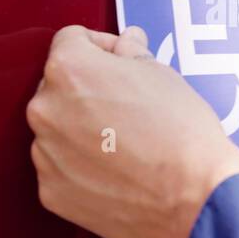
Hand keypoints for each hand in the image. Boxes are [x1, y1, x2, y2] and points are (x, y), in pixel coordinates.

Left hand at [27, 25, 238, 237]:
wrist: (194, 197)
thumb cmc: (181, 130)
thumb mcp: (161, 74)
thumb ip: (130, 53)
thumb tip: (125, 42)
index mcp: (68, 69)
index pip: (71, 41)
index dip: (101, 47)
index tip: (122, 61)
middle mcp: (44, 108)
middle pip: (59, 87)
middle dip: (87, 90)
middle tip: (126, 107)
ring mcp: (44, 154)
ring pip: (58, 130)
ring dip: (81, 130)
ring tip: (124, 144)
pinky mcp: (51, 192)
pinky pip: (61, 169)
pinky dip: (82, 168)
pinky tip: (116, 172)